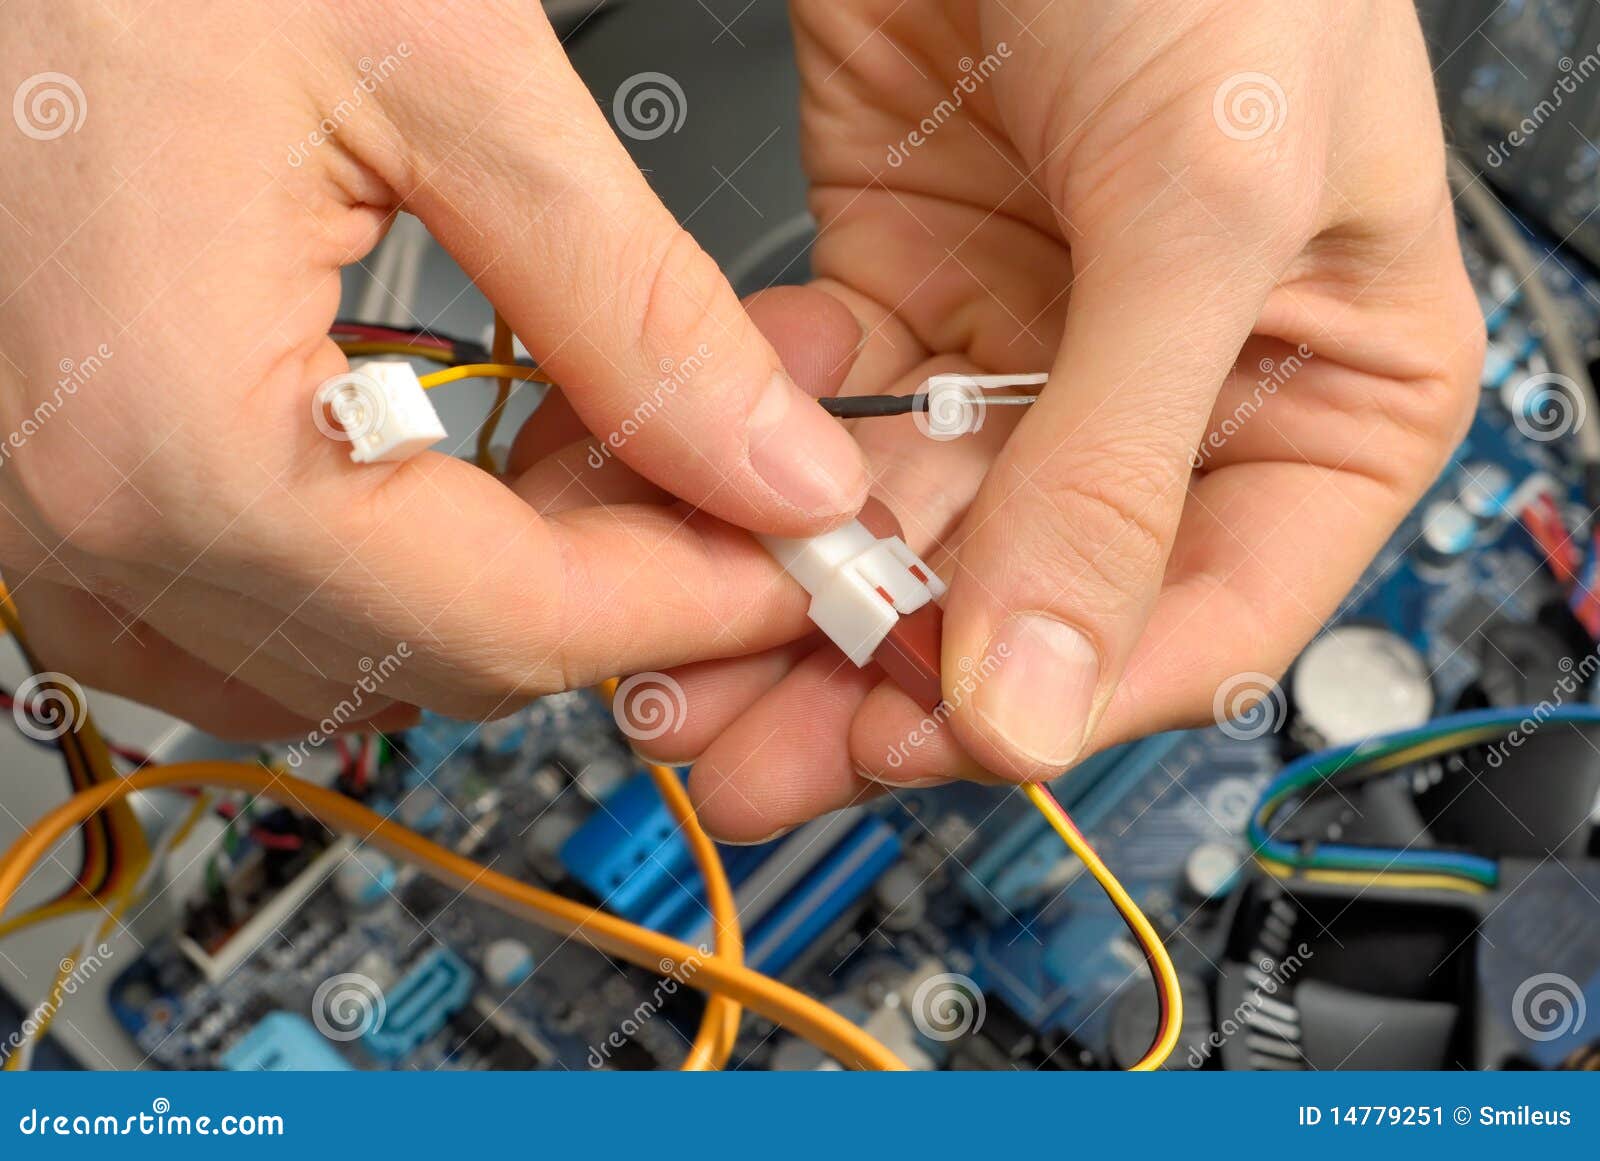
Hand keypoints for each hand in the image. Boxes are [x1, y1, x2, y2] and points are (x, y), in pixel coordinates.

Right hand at [0, 2, 866, 737]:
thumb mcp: (448, 77)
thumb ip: (634, 301)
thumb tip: (774, 462)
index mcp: (185, 434)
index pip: (520, 621)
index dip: (701, 601)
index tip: (806, 559)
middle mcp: (98, 518)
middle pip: (456, 655)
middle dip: (632, 579)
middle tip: (743, 472)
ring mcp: (62, 521)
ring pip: (368, 651)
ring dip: (525, 573)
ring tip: (614, 432)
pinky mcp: (62, 488)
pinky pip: (260, 613)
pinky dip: (404, 562)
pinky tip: (471, 460)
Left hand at [614, 0, 1482, 838]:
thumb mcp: (1207, 204)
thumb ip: (1122, 465)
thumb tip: (1042, 700)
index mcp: (1320, 396)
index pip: (1207, 618)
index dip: (1066, 694)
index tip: (937, 742)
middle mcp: (1169, 396)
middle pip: (1026, 602)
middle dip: (886, 682)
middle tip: (758, 750)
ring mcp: (1027, 355)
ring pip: (907, 540)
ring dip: (793, 610)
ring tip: (687, 673)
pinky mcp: (901, 299)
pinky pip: (821, 435)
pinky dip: (748, 480)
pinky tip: (688, 506)